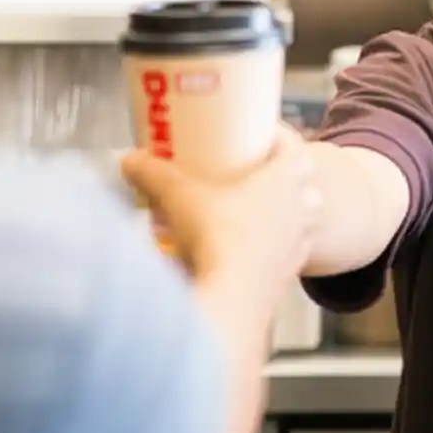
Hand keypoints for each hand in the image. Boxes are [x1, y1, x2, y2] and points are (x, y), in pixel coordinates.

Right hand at [120, 123, 322, 303]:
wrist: (233, 300)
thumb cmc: (217, 238)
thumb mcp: (179, 197)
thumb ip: (154, 174)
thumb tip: (129, 160)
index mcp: (288, 179)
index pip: (295, 146)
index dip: (278, 135)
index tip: (258, 133)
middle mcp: (303, 209)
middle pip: (303, 182)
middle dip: (280, 175)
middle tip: (251, 172)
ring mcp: (300, 245)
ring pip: (299, 220)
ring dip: (280, 213)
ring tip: (249, 212)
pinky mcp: (289, 276)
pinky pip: (287, 254)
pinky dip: (271, 248)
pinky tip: (243, 252)